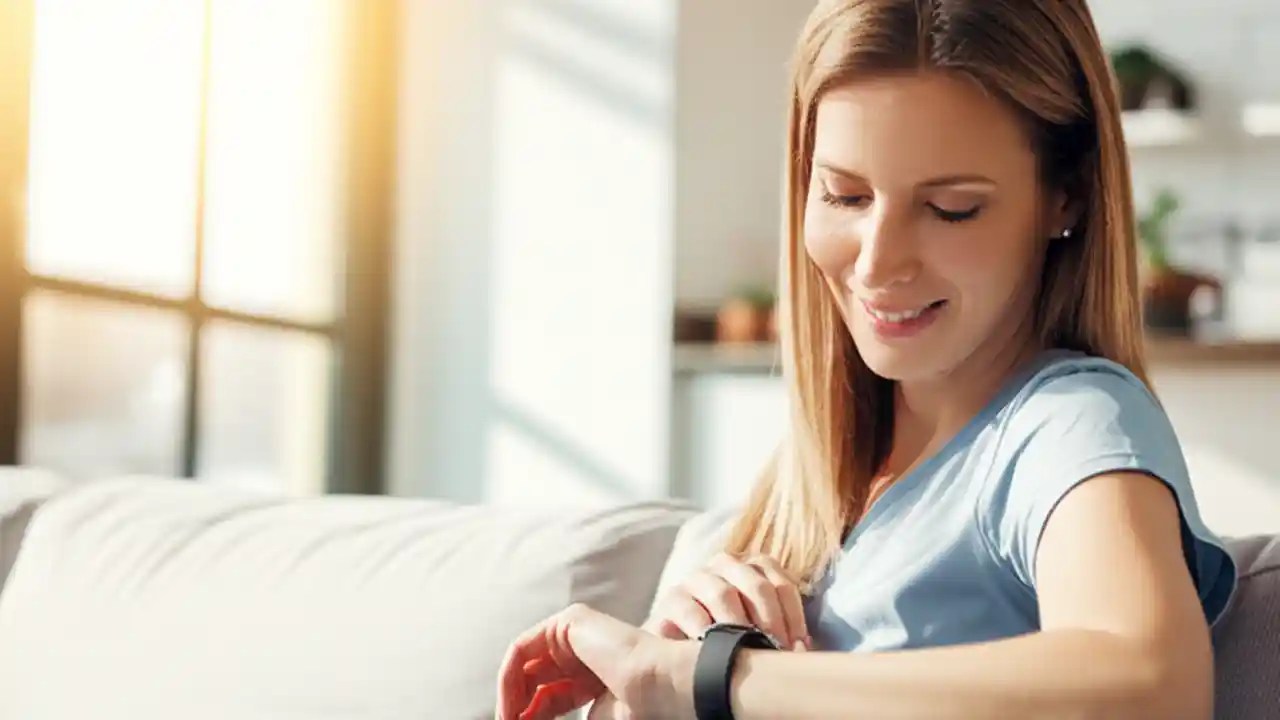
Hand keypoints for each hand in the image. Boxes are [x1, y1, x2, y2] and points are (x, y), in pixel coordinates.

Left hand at [495, 603, 697, 719]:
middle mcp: (585, 651)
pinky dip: (509, 679)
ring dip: (510, 697)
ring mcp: (577, 633)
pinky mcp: (570, 620)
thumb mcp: (593, 717)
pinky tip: (511, 708)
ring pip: (525, 664)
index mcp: (595, 675)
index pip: (549, 697)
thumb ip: (560, 716)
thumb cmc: (639, 710)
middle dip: (518, 708)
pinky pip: (523, 648)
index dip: (532, 718)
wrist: (660, 687)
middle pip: (535, 680)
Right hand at [644, 552, 810, 650]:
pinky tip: (714, 654)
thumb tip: (803, 651)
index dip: (793, 616)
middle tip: (774, 653)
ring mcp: (696, 579)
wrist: (679, 653)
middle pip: (756, 585)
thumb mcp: (759, 632)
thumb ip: (781, 632)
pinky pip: (690, 611)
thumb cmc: (728, 641)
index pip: (780, 583)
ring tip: (746, 653)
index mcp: (753, 568)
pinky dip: (706, 633)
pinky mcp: (671, 599)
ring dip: (739, 627)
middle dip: (771, 622)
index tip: (798, 647)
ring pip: (723, 593)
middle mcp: (725, 565)